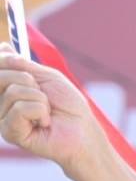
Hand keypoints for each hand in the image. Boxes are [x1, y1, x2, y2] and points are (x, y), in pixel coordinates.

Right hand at [0, 45, 104, 171]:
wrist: (82, 129)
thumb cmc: (67, 104)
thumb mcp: (46, 77)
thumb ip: (22, 65)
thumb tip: (2, 47)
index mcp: (7, 88)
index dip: (8, 60)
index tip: (25, 65)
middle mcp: (0, 102)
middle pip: (1, 76)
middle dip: (28, 80)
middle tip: (43, 93)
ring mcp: (2, 118)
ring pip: (13, 92)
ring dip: (39, 98)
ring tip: (47, 111)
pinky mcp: (9, 132)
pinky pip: (19, 109)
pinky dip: (40, 111)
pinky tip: (44, 122)